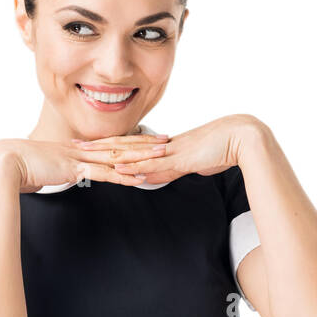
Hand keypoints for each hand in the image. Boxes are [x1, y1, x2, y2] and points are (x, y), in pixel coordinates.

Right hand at [0, 138, 163, 193]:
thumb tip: (47, 178)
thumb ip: (47, 173)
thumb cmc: (13, 169)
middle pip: (117, 145)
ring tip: (162, 154)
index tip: (144, 140)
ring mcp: (77, 157)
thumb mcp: (36, 170)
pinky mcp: (74, 168)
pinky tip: (140, 178)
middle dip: (143, 143)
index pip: (106, 144)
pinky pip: (104, 173)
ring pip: (116, 156)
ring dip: (140, 156)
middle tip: (165, 140)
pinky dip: (123, 176)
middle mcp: (78, 149)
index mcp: (71, 149)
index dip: (127, 141)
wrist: (1, 163)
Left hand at [72, 114, 261, 183]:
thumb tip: (154, 177)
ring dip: (108, 154)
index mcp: (162, 145)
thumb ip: (172, 170)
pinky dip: (135, 167)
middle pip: (123, 145)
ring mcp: (169, 151)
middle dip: (97, 146)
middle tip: (73, 145)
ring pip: (132, 153)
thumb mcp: (190, 163)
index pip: (128, 144)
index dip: (107, 144)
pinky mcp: (180, 159)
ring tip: (85, 155)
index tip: (87, 144)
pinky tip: (118, 169)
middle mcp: (161, 146)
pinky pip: (153, 164)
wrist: (243, 138)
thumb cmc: (222, 149)